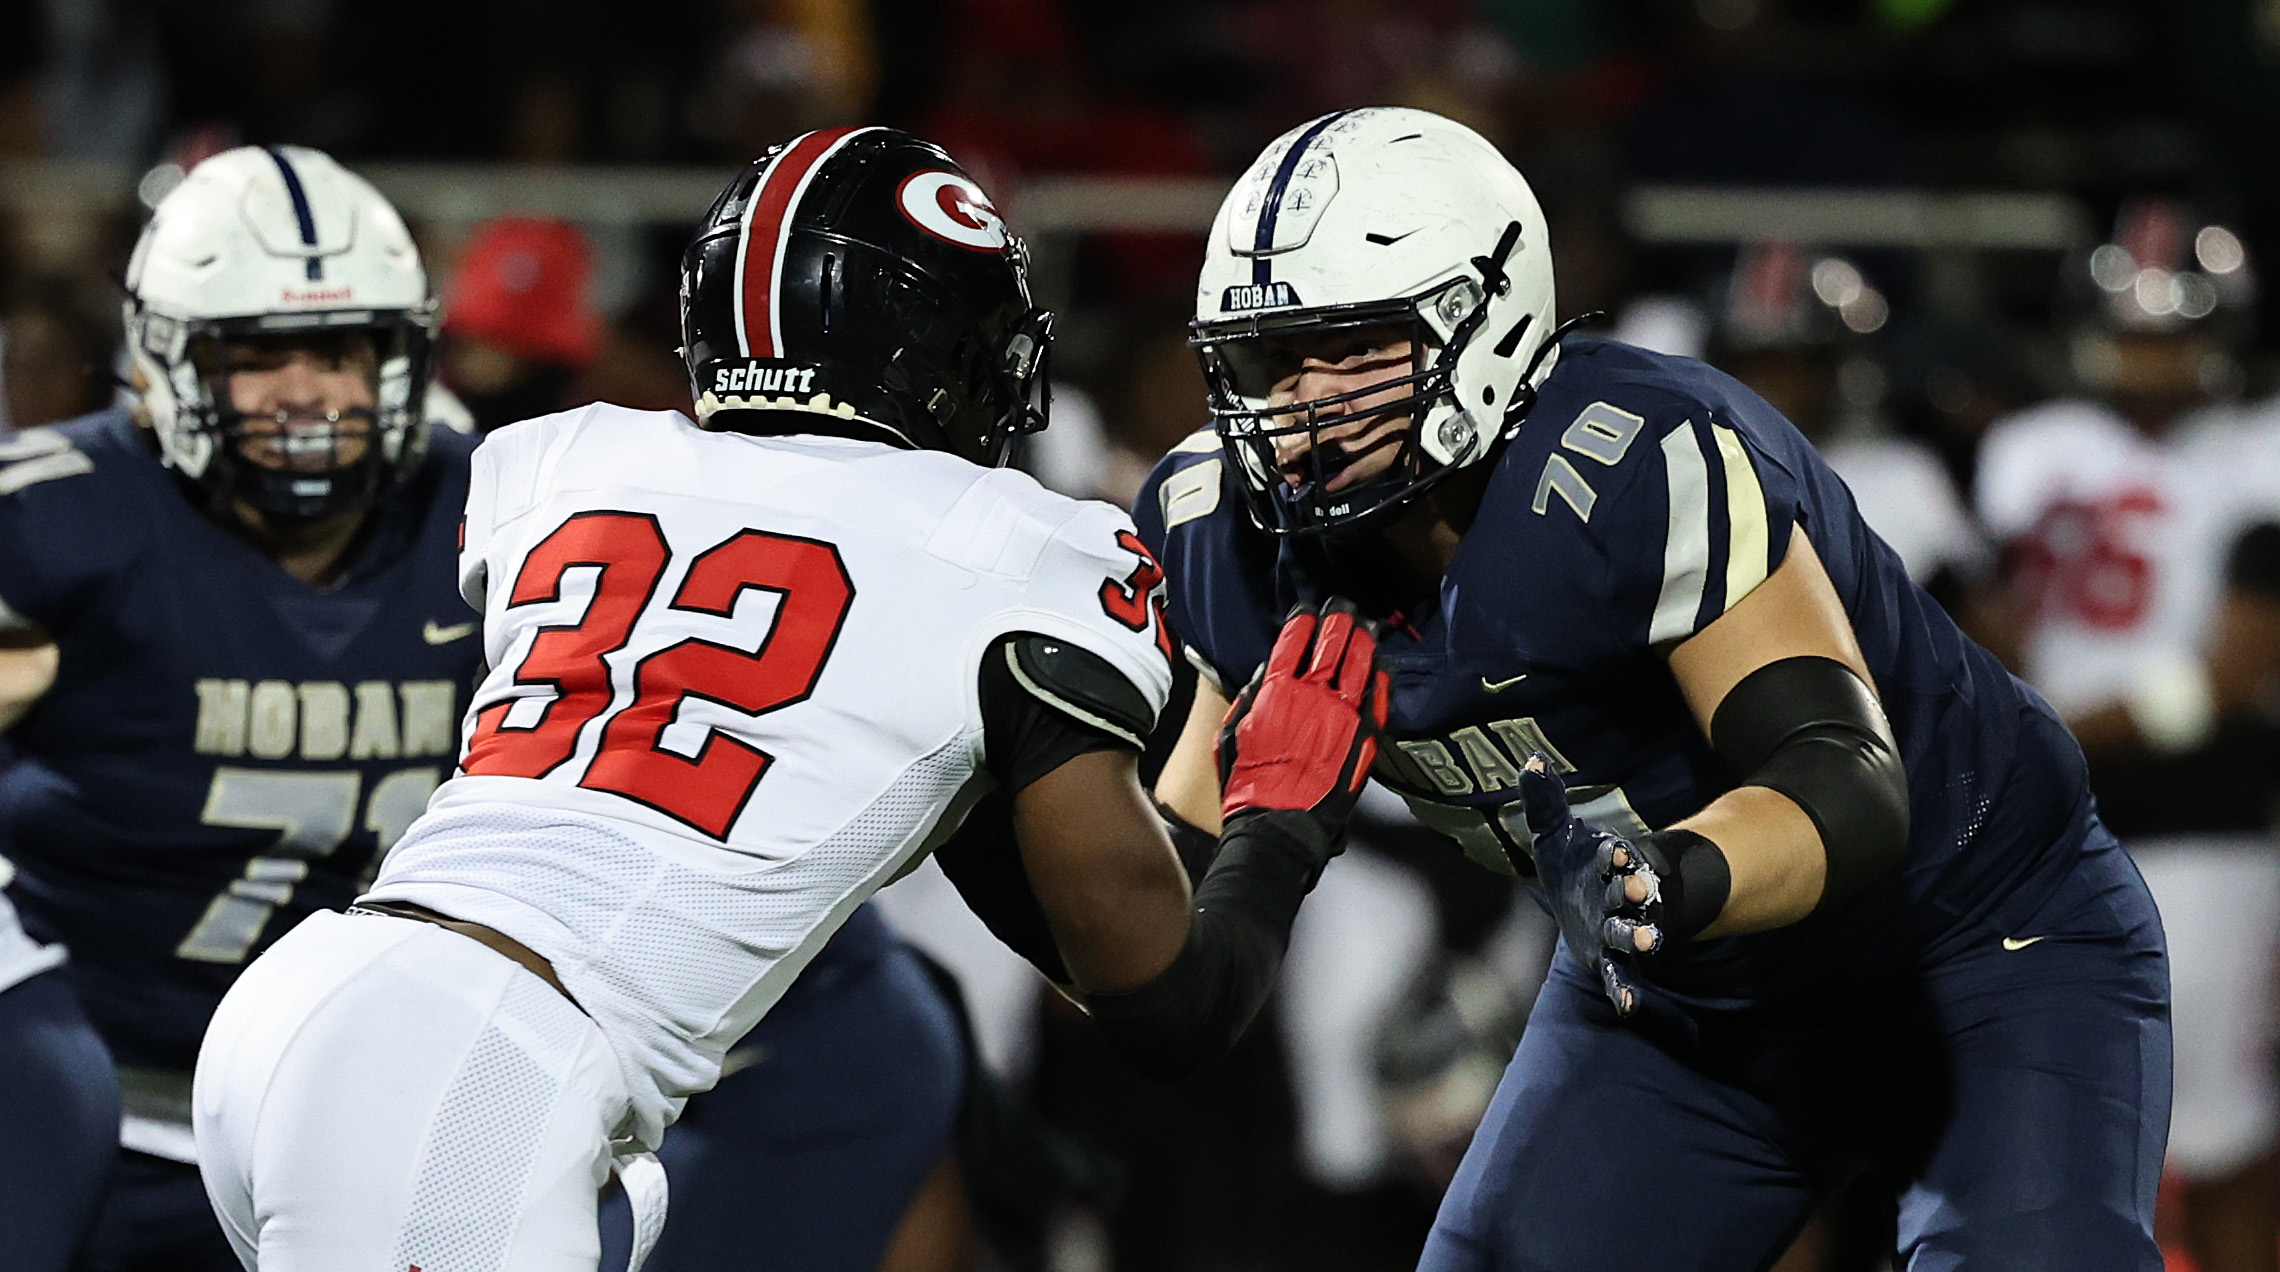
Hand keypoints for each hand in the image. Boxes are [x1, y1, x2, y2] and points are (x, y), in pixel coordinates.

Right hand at [1218, 598, 1389, 841]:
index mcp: (1276, 692)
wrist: (1278, 827)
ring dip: (1363, 641)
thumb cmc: (1249, 787)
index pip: (1293, 640)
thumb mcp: (1233, 734)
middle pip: (1332, 643)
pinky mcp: (1363, 738)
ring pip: (1360, 664)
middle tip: (1341, 608)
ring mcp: (1342, 716)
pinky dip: (1380, 680)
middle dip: (1338, 619)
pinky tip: (1380, 668)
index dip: (1302, 620)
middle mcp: (1313, 697)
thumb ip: (1252, 699)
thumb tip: (1266, 677)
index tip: (1307, 612)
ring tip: (1365, 628)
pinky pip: (1377, 699)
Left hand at [1517, 757, 1669, 1016]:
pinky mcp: (1606, 958)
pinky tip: (1627, 1007)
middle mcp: (1615, 896)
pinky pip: (1617, 975)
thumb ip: (1544, 799)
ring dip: (1641, 936)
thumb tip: (1532, 760)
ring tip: (1653, 942)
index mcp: (1604, 864)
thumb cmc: (1573, 863)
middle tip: (1641, 890)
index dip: (1615, 854)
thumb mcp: (1552, 832)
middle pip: (1627, 894)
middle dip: (1633, 891)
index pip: (1612, 855)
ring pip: (1630, 933)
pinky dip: (1623, 990)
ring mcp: (1613, 929)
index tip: (1618, 851)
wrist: (1582, 901)